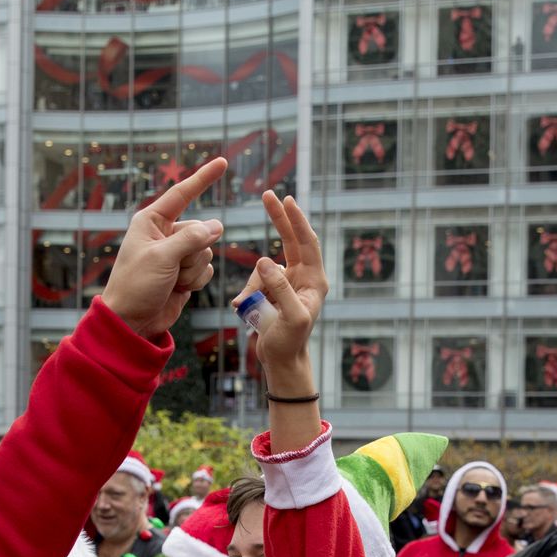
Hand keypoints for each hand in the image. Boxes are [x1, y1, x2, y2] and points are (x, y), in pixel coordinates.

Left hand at [100, 157, 228, 338]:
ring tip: (172, 281)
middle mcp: (165, 233)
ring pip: (206, 251)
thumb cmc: (136, 285)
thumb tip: (217, 226)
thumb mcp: (162, 258)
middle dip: (193, 252)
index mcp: (151, 221)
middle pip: (201, 230)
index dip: (203, 178)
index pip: (182, 194)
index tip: (223, 163)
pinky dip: (197, 281)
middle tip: (172, 269)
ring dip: (194, 270)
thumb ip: (191, 238)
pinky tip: (179, 289)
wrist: (132, 321)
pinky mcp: (185, 272)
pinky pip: (206, 269)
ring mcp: (176, 253)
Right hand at [233, 192, 327, 383]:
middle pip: (290, 240)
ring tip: (247, 306)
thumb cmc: (291, 342)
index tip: (287, 200)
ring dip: (252, 284)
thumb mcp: (290, 316)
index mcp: (315, 280)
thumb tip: (265, 261)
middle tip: (268, 195)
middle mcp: (304, 277)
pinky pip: (254, 282)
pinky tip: (242, 308)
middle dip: (279, 219)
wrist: (282, 361)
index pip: (307, 242)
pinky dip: (246, 293)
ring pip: (264, 268)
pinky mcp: (272, 291)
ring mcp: (287, 283)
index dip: (297, 220)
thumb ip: (279, 287)